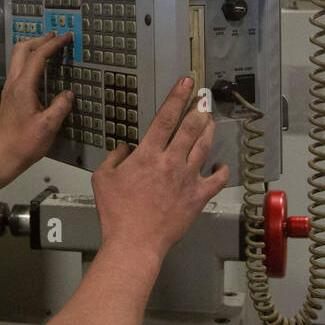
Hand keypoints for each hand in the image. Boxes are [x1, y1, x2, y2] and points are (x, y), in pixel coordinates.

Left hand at [0, 32, 74, 180]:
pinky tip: (39, 67)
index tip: (65, 37)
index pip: (38, 57)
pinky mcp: (10, 96)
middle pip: (22, 50)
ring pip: (18, 58)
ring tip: (49, 46)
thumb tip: (68, 94)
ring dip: (33, 48)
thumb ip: (60, 106)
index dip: (53, 44)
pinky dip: (29, 60)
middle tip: (56, 36)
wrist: (4, 156)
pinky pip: (18, 69)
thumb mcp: (48, 126)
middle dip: (39, 39)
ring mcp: (9, 89)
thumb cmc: (23, 144)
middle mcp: (13, 85)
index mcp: (23, 88)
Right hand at [91, 76, 228, 257]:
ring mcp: (187, 179)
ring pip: (205, 147)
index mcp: (148, 155)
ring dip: (209, 130)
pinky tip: (222, 165)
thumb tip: (123, 149)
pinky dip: (222, 170)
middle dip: (199, 108)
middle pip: (191, 127)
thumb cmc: (117, 213)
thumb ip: (113, 159)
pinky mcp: (198, 197)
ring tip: (211, 120)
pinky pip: (217, 180)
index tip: (187, 82)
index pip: (166, 117)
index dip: (177, 96)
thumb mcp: (102, 180)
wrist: (135, 242)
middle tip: (204, 97)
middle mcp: (171, 162)